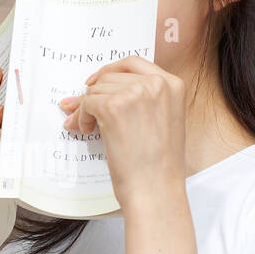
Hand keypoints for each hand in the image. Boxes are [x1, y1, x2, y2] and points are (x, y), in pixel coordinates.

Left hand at [57, 56, 185, 209]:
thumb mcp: (161, 121)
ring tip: (88, 127)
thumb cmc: (158, 166)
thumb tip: (94, 88)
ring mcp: (134, 93)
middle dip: (93, 94)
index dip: (110, 71)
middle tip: (81, 112)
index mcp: (173, 84)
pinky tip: (88, 130)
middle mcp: (156, 83)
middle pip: (111, 76)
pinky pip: (87, 103)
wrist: (155, 190)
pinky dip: (81, 116)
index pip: (133, 63)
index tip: (96, 82)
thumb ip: (138, 100)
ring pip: (96, 89)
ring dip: (86, 108)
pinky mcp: (113, 106)